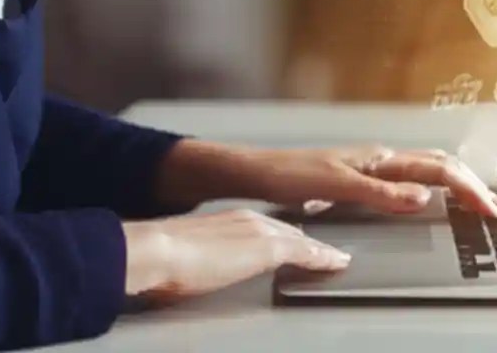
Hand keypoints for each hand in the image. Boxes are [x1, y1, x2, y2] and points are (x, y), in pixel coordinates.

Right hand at [123, 209, 349, 301]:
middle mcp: (247, 220)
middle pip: (287, 229)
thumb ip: (195, 262)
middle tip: (325, 248)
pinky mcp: (268, 249)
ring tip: (338, 257)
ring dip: (319, 248)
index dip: (283, 234)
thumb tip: (186, 275)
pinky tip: (337, 262)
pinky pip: (305, 252)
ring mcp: (259, 232)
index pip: (265, 227)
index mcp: (228, 220)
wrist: (158, 250)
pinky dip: (323, 257)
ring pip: (300, 239)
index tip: (296, 240)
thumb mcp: (184, 257)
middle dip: (306, 238)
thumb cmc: (161, 259)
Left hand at [245, 145, 496, 218]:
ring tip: (476, 200)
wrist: (259, 171)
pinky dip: (433, 186)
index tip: (488, 210)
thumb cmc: (290, 174)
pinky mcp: (364, 176)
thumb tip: (423, 197)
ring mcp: (373, 166)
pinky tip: (433, 198)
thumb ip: (380, 192)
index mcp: (381, 158)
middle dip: (470, 183)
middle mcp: (381, 158)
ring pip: (427, 168)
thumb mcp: (337, 187)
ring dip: (455, 182)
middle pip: (439, 164)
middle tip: (493, 208)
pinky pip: (410, 178)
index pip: (437, 169)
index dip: (468, 189)